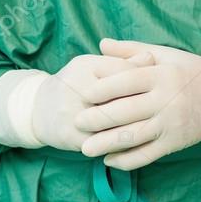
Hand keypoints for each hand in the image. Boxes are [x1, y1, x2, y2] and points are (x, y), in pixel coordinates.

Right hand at [32, 52, 153, 150]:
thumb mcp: (94, 66)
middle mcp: (76, 88)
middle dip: (143, 105)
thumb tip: (152, 57)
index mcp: (85, 66)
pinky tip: (138, 143)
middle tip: (162, 110)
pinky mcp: (71, 137)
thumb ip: (122, 62)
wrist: (38, 109)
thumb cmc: (75, 83)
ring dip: (136, 126)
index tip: (159, 86)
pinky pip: (103, 142)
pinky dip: (122, 144)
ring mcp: (73, 114)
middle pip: (119, 98)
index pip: (123, 71)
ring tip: (154, 126)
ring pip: (113, 123)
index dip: (144, 79)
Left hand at [77, 39, 200, 169]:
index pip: (127, 81)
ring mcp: (171, 124)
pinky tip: (109, 159)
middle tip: (77, 122)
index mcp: (163, 75)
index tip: (83, 94)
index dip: (103, 88)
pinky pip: (147, 155)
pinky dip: (127, 159)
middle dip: (98, 119)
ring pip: (134, 136)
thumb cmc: (192, 71)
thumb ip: (132, 50)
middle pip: (126, 111)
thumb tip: (101, 44)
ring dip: (107, 144)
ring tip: (85, 148)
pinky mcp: (175, 143)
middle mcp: (167, 100)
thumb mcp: (166, 54)